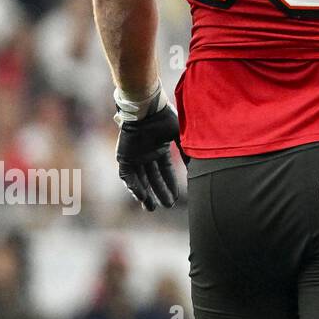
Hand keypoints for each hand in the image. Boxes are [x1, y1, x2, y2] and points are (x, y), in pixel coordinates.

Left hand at [114, 85, 180, 211]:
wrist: (146, 109)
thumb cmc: (164, 119)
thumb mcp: (180, 136)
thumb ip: (186, 151)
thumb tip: (196, 167)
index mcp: (160, 149)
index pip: (165, 171)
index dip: (170, 185)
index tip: (176, 198)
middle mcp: (147, 154)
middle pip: (153, 178)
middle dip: (159, 192)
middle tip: (166, 206)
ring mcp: (134, 156)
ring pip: (140, 180)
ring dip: (145, 194)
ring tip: (152, 208)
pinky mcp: (123, 157)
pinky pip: (127, 176)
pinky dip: (134, 186)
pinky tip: (142, 196)